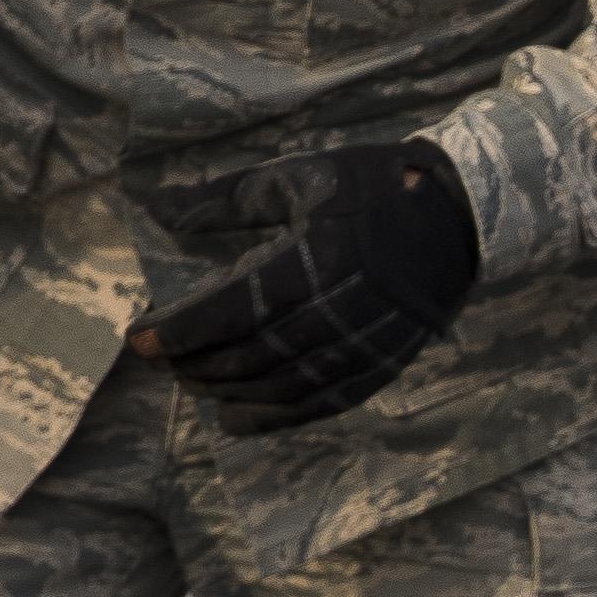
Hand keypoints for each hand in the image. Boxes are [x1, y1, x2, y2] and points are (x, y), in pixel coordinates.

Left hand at [138, 135, 480, 429]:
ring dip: (226, 392)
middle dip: (195, 363)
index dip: (179, 331)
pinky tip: (236, 419)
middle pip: (250, 356)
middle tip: (162, 358)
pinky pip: (319, 405)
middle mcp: (339, 310)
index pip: (231, 310)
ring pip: (280, 387)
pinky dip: (272, 419)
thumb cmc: (369, 187)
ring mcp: (364, 345)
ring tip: (192, 381)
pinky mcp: (380, 367)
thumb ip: (224, 198)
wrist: (458, 218)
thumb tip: (155, 208)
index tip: (137, 338)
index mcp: (316, 258)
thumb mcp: (297, 177)